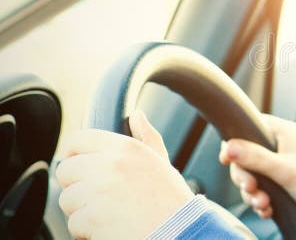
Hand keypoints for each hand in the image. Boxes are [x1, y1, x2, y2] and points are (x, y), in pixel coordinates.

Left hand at [55, 110, 193, 238]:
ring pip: (67, 199)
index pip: (78, 140)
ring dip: (81, 210)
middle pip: (66, 171)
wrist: (180, 232)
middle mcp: (110, 165)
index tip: (77, 167)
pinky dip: (86, 231)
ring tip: (108, 214)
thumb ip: (147, 137)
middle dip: (77, 186)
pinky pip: (73, 223)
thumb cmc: (172, 201)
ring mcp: (98, 191)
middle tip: (98, 197)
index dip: (72, 154)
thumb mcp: (162, 163)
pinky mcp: (91, 217)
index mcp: (126, 148)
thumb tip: (136, 115)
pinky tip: (109, 228)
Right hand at [219, 114, 295, 218]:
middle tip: (250, 189)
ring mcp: (285, 164)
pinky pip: (265, 188)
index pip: (249, 127)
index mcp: (284, 132)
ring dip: (253, 193)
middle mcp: (284, 145)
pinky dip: (262, 199)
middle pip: (247, 156)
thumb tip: (228, 146)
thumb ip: (255, 158)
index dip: (235, 143)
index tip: (226, 160)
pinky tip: (267, 210)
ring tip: (263, 205)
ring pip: (255, 175)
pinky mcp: (287, 182)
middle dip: (245, 176)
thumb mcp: (284, 170)